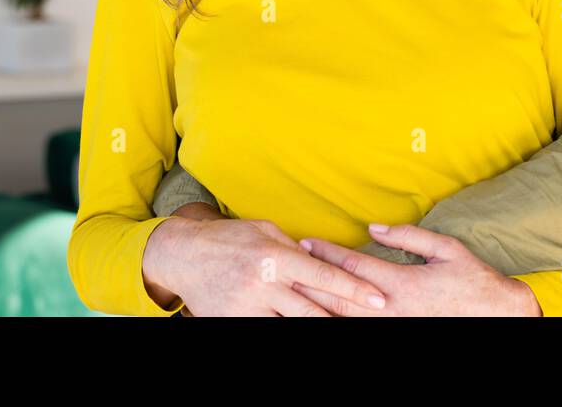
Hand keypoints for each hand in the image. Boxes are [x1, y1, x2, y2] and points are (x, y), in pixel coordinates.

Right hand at [141, 212, 389, 316]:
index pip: (324, 275)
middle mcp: (265, 283)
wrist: (183, 256)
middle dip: (347, 315)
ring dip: (320, 325)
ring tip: (344, 326)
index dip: (354, 288)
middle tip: (377, 319)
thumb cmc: (229, 238)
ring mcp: (249, 306)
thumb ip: (294, 248)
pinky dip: (287, 328)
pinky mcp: (235, 322)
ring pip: (294, 324)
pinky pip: (269, 329)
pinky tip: (304, 326)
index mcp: (277, 256)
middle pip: (315, 307)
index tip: (378, 298)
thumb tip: (322, 261)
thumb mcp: (265, 231)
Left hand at [292, 223, 542, 316]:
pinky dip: (336, 321)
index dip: (327, 252)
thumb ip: (407, 237)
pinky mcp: (395, 336)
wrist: (496, 317)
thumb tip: (373, 228)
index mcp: (403, 283)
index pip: (354, 265)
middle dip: (310, 278)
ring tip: (292, 290)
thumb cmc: (473, 281)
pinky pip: (357, 331)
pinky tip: (320, 314)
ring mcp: (391, 327)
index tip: (307, 241)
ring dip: (316, 304)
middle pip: (339, 295)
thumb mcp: (446, 250)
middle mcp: (392, 309)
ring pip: (343, 318)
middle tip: (284, 265)